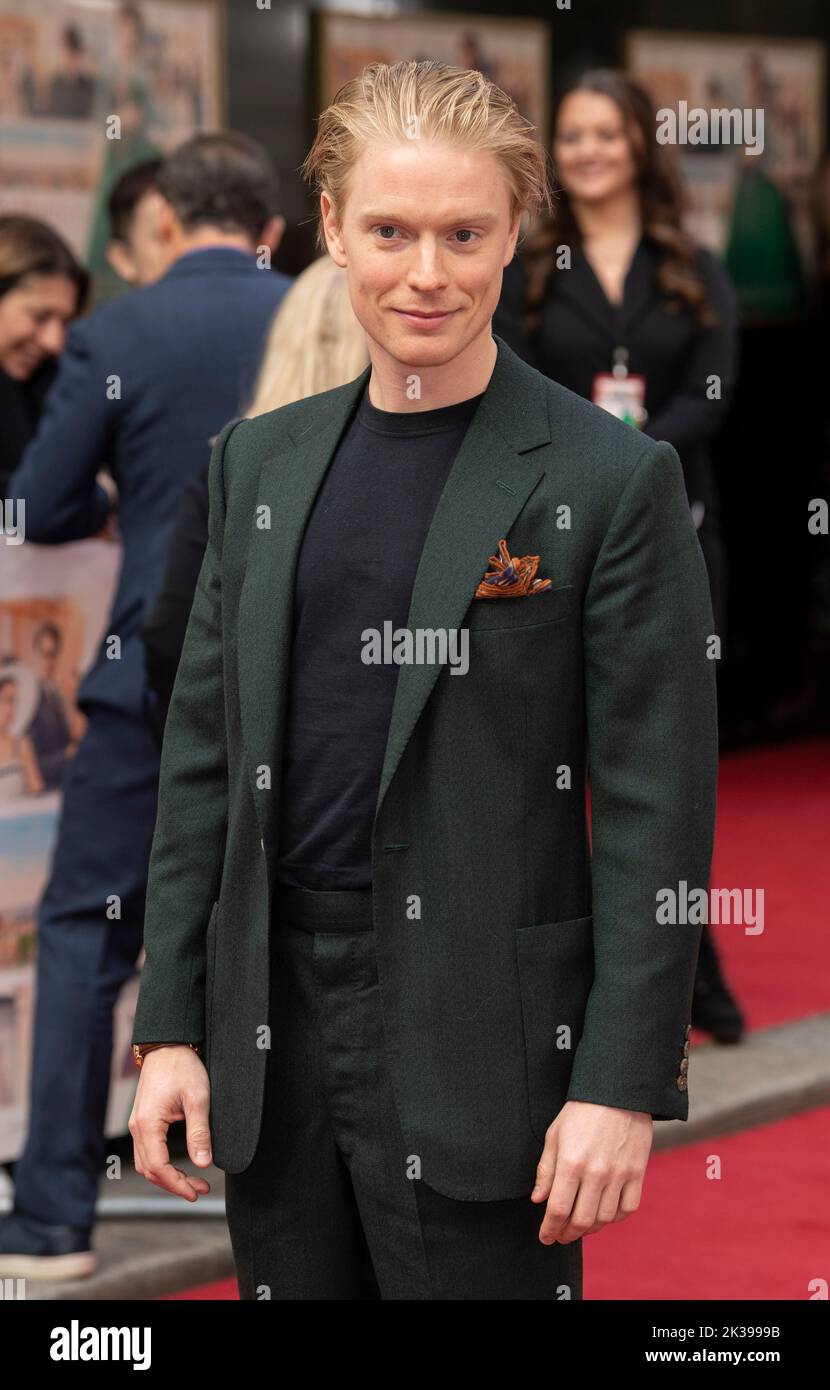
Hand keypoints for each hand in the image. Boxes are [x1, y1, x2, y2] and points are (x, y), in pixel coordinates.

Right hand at [129, 1046, 212, 1201]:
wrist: (168, 1045)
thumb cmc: (183, 1067)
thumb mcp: (198, 1099)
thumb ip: (199, 1133)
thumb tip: (204, 1163)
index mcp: (148, 1124)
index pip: (158, 1166)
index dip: (177, 1184)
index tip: (196, 1192)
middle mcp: (137, 1127)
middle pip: (149, 1169)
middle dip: (174, 1184)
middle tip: (200, 1190)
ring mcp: (138, 1124)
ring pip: (147, 1162)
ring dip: (168, 1176)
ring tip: (194, 1182)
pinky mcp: (143, 1120)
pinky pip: (148, 1151)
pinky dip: (162, 1164)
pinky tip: (181, 1166)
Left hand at [530, 1100, 652, 1243]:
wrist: (618, 1091)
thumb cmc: (582, 1110)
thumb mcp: (555, 1134)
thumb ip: (546, 1170)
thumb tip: (538, 1199)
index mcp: (571, 1163)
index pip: (558, 1209)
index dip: (549, 1228)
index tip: (545, 1237)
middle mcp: (596, 1173)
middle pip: (581, 1220)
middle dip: (567, 1234)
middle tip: (561, 1236)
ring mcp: (619, 1175)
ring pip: (605, 1218)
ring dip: (590, 1228)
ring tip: (580, 1227)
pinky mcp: (637, 1173)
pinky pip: (628, 1208)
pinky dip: (615, 1218)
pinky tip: (605, 1214)